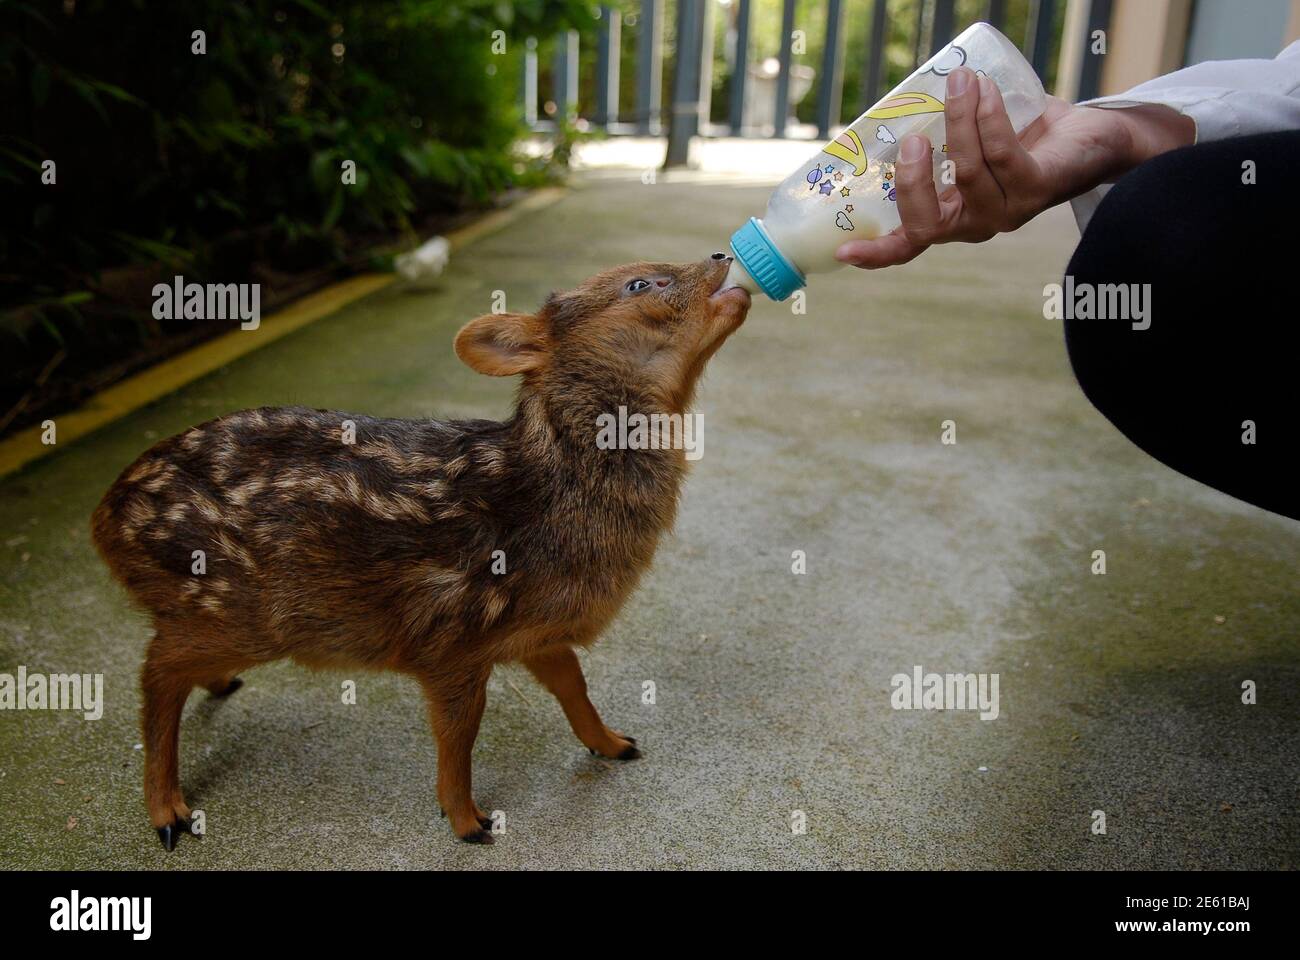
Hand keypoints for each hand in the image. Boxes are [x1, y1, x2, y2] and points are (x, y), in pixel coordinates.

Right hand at [835, 66, 1194, 268]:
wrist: (1094, 139)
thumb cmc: (1024, 138)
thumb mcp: (971, 144)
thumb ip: (940, 141)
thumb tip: (897, 115)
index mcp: (951, 217)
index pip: (908, 244)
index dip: (876, 254)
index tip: (843, 253)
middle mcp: (975, 224)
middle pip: (929, 223)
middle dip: (913, 182)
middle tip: (912, 140)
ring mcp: (1007, 212)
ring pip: (966, 172)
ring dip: (958, 121)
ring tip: (959, 83)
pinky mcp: (1037, 190)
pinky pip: (1000, 154)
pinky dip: (987, 116)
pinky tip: (984, 90)